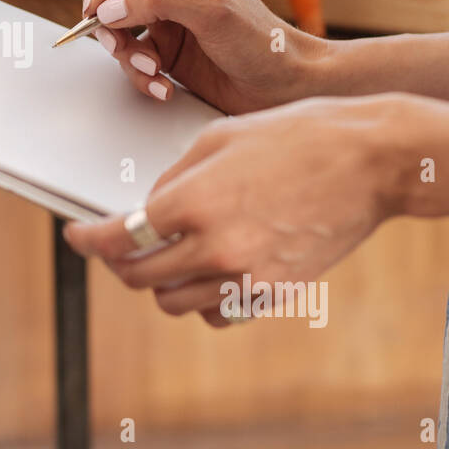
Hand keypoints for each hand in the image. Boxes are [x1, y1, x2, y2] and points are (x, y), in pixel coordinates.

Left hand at [63, 96, 415, 325]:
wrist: (373, 159)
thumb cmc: (298, 134)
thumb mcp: (219, 138)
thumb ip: (173, 179)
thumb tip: (145, 210)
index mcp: (194, 201)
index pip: (118, 236)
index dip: (87, 239)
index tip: (75, 235)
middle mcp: (216, 247)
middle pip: (138, 276)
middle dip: (117, 262)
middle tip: (115, 248)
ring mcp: (248, 276)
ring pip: (173, 302)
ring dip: (159, 282)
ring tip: (164, 257)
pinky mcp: (276, 292)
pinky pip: (218, 314)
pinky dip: (202, 300)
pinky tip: (205, 274)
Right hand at [81, 0, 329, 113]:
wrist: (282, 85)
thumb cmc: (261, 41)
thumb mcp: (210, 11)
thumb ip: (156, 0)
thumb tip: (106, 9)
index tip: (98, 4)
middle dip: (106, 14)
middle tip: (116, 40)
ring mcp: (161, 13)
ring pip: (111, 22)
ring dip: (123, 50)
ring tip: (151, 69)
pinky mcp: (161, 46)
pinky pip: (128, 55)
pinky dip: (138, 73)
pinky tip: (162, 84)